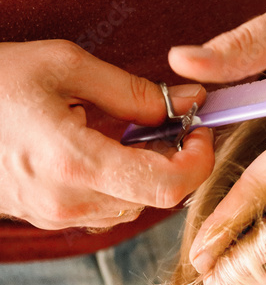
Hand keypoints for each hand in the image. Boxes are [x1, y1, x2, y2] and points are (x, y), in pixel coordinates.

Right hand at [0, 40, 214, 229]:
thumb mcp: (65, 66)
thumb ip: (133, 90)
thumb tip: (188, 100)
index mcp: (75, 162)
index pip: (168, 186)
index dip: (198, 160)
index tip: (199, 128)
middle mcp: (69, 200)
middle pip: (155, 198)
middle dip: (175, 160)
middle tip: (172, 120)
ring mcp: (55, 215)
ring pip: (132, 206)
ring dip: (147, 171)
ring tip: (132, 130)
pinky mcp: (46, 218)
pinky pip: (104, 208)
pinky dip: (119, 181)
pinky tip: (104, 148)